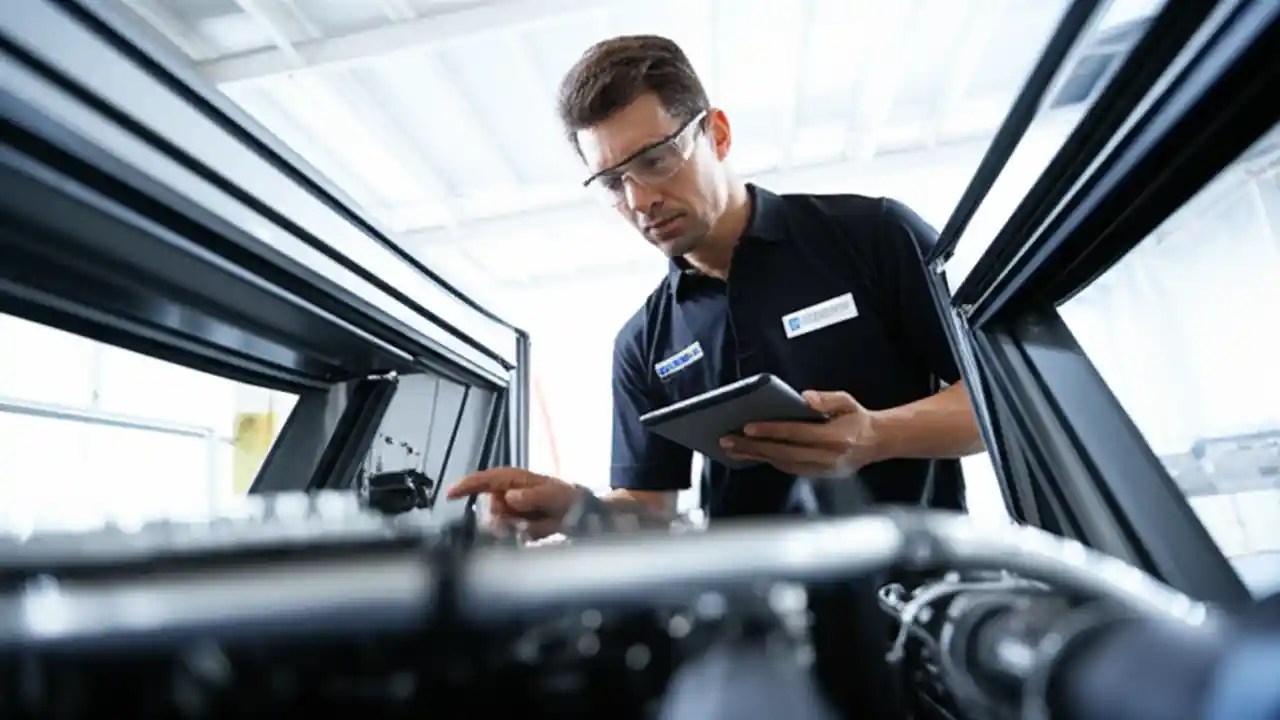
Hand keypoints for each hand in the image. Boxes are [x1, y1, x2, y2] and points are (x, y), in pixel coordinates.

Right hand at [446, 467, 581, 539]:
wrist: (585, 515)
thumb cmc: (569, 499)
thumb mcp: (552, 495)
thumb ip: (531, 496)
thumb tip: (509, 496)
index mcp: (515, 479)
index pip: (486, 480)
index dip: (467, 486)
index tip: (450, 495)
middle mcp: (510, 492)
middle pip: (491, 508)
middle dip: (502, 518)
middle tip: (523, 522)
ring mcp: (514, 509)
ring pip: (498, 523)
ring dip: (512, 528)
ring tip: (536, 525)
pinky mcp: (518, 525)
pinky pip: (508, 534)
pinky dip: (519, 535)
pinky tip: (536, 531)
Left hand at [719, 390, 880, 478]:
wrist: (877, 443)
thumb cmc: (858, 419)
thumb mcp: (848, 401)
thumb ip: (827, 399)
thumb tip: (804, 397)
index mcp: (834, 438)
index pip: (795, 434)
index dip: (770, 430)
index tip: (747, 427)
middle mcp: (826, 457)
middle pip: (782, 452)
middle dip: (752, 447)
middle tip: (727, 440)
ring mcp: (821, 469)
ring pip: (781, 463)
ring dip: (755, 456)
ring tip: (732, 448)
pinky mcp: (818, 475)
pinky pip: (788, 468)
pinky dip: (769, 461)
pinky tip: (753, 454)